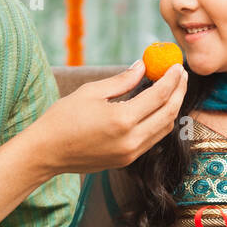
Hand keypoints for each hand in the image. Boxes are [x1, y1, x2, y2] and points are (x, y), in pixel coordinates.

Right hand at [31, 59, 186, 175]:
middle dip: (178, 91)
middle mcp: (131, 140)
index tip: (176, 65)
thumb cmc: (63, 118)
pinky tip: (156, 107)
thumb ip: (122, 80)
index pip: (159, 95)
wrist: (46, 152)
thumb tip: (143, 66)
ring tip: (171, 88)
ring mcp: (130, 153)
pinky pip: (152, 139)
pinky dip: (159, 121)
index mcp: (122, 119)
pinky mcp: (126, 161)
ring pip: (164, 129)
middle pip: (169, 113)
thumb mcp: (91, 91)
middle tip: (180, 74)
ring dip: (171, 107)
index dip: (172, 78)